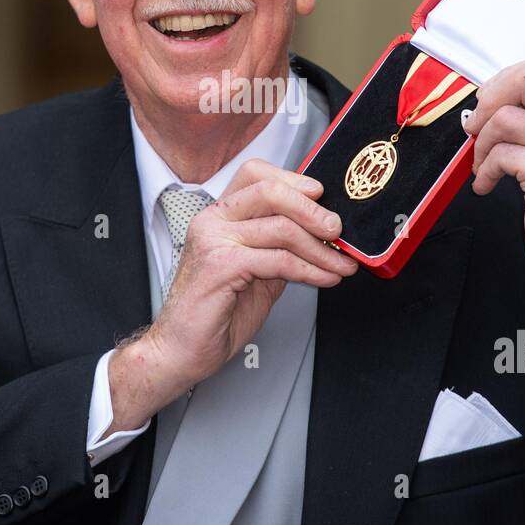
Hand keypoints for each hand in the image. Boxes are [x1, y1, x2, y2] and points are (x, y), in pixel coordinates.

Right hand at [108, 159, 355, 431]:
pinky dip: (310, 270)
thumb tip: (321, 235)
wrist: (183, 350)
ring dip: (321, 249)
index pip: (256, 174)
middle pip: (271, 191)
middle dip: (313, 210)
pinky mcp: (221, 265)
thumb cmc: (216, 313)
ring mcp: (214, 240)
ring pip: (281, 228)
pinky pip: (279, 260)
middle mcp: (213, 220)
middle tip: (338, 230)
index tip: (322, 197)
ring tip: (341, 264)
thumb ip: (280, 247)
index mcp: (219, 216)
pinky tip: (324, 278)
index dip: (293, 180)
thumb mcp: (257, 270)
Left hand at [461, 55, 524, 317]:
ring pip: (504, 118)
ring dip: (482, 145)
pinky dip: (484, 172)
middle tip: (476, 127)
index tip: (489, 103)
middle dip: (490, 99)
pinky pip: (499, 154)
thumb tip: (491, 95)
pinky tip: (488, 186)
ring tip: (485, 168)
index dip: (507, 80)